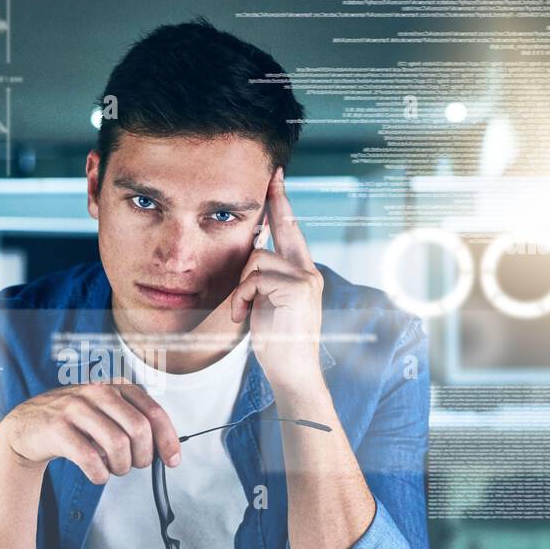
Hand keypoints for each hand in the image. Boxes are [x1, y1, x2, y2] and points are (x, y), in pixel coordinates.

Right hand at [0, 379, 181, 484]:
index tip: (172, 460)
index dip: (168, 439)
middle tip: (135, 466)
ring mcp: (75, 409)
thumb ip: (132, 422)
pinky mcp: (57, 429)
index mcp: (113, 387)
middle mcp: (96, 392)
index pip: (153, 411)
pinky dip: (100, 474)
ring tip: (115, 470)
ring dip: (122, 467)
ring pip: (117, 444)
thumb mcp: (104, 412)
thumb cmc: (72, 422)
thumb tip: (165, 449)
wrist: (25, 425)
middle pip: (139, 429)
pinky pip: (90, 458)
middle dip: (144, 456)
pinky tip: (98, 474)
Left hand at [229, 166, 324, 393]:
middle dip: (276, 203)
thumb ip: (267, 278)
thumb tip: (252, 252)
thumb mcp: (270, 303)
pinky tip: (242, 316)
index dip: (283, 204)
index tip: (276, 180)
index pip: (292, 231)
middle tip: (272, 177)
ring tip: (241, 310)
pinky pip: (253, 278)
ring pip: (256, 258)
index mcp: (303, 273)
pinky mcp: (296, 289)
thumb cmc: (278, 342)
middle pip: (284, 228)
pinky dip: (241, 297)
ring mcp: (305, 279)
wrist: (292, 372)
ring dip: (241, 285)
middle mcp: (308, 272)